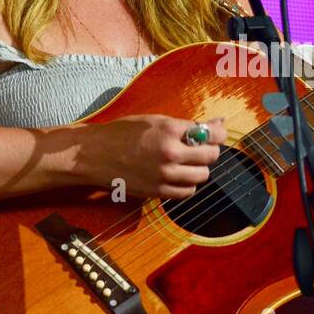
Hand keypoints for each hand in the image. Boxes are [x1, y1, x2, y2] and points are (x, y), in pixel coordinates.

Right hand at [74, 114, 227, 198]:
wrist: (95, 154)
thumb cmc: (123, 133)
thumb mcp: (155, 121)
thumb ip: (185, 125)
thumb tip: (217, 123)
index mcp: (169, 131)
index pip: (211, 134)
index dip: (218, 133)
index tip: (217, 132)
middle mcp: (169, 154)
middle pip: (210, 156)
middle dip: (209, 150)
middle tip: (200, 147)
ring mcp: (164, 175)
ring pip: (202, 176)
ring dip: (199, 168)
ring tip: (187, 162)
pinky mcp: (158, 192)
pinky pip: (186, 192)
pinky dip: (187, 184)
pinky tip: (178, 176)